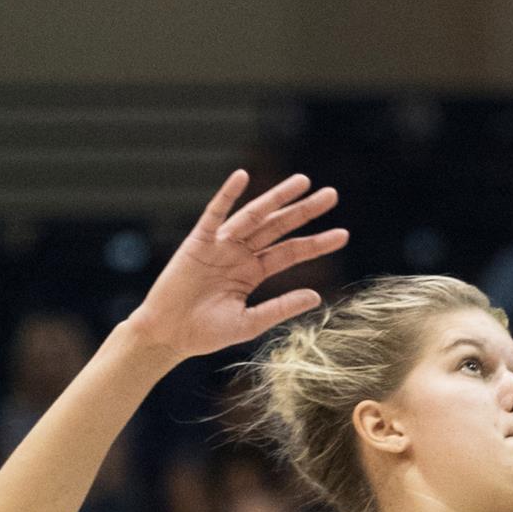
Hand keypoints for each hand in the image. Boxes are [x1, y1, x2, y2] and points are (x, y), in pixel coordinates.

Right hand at [125, 171, 347, 359]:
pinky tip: (242, 176)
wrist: (168, 335)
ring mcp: (220, 245)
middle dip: (304, 211)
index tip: (344, 235)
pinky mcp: (197, 242)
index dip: (317, 243)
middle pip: (279, 227)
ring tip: (303, 181)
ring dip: (277, 198)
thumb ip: (281, 307)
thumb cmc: (206, 332)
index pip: (291, 252)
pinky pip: (214, 214)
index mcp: (253, 271)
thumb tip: (316, 295)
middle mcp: (240, 253)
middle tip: (332, 195)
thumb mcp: (250, 322)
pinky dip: (227, 195)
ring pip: (254, 215)